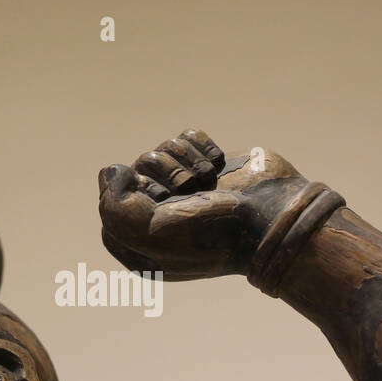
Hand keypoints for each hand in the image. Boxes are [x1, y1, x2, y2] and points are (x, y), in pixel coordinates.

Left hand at [97, 129, 311, 279]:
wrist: (270, 219)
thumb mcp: (149, 235)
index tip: (162, 206)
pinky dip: (202, 147)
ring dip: (187, 162)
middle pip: (138, 170)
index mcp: (142, 243)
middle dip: (166, 175)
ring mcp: (186, 189)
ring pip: (163, 149)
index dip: (136, 197)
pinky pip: (186, 137)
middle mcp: (161, 214)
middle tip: (188, 194)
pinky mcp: (208, 165)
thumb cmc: (210, 235)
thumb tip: (111, 171)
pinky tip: (218, 168)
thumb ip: (113, 207)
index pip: (113, 203)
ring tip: (207, 182)